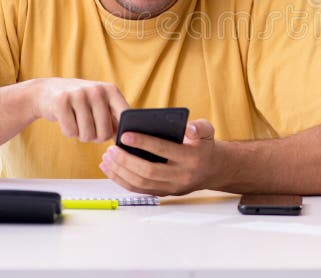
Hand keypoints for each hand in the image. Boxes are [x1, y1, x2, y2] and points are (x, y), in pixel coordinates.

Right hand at [30, 78, 128, 141]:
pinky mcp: (61, 101)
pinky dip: (68, 132)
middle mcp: (97, 90)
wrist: (47, 91)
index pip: (125, 117)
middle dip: (96, 137)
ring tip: (78, 123)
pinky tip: (66, 119)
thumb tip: (128, 141)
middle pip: (104, 132)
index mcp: (111, 90)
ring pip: (87, 134)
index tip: (118, 142)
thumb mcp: (100, 104)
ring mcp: (79, 94)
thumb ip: (115, 120)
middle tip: (90, 129)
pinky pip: (70, 132)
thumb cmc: (81, 103)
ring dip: (81, 135)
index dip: (123, 133)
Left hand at [99, 118, 218, 195]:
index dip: (143, 143)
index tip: (125, 135)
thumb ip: (199, 127)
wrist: (213, 169)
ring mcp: (171, 187)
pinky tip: (111, 169)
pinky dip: (122, 180)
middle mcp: (181, 176)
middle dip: (126, 160)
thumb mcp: (207, 131)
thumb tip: (188, 129)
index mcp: (191, 157)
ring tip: (107, 158)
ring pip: (141, 183)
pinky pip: (139, 190)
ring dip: (120, 172)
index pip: (164, 150)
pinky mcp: (163, 193)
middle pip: (148, 171)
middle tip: (111, 149)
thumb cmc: (204, 146)